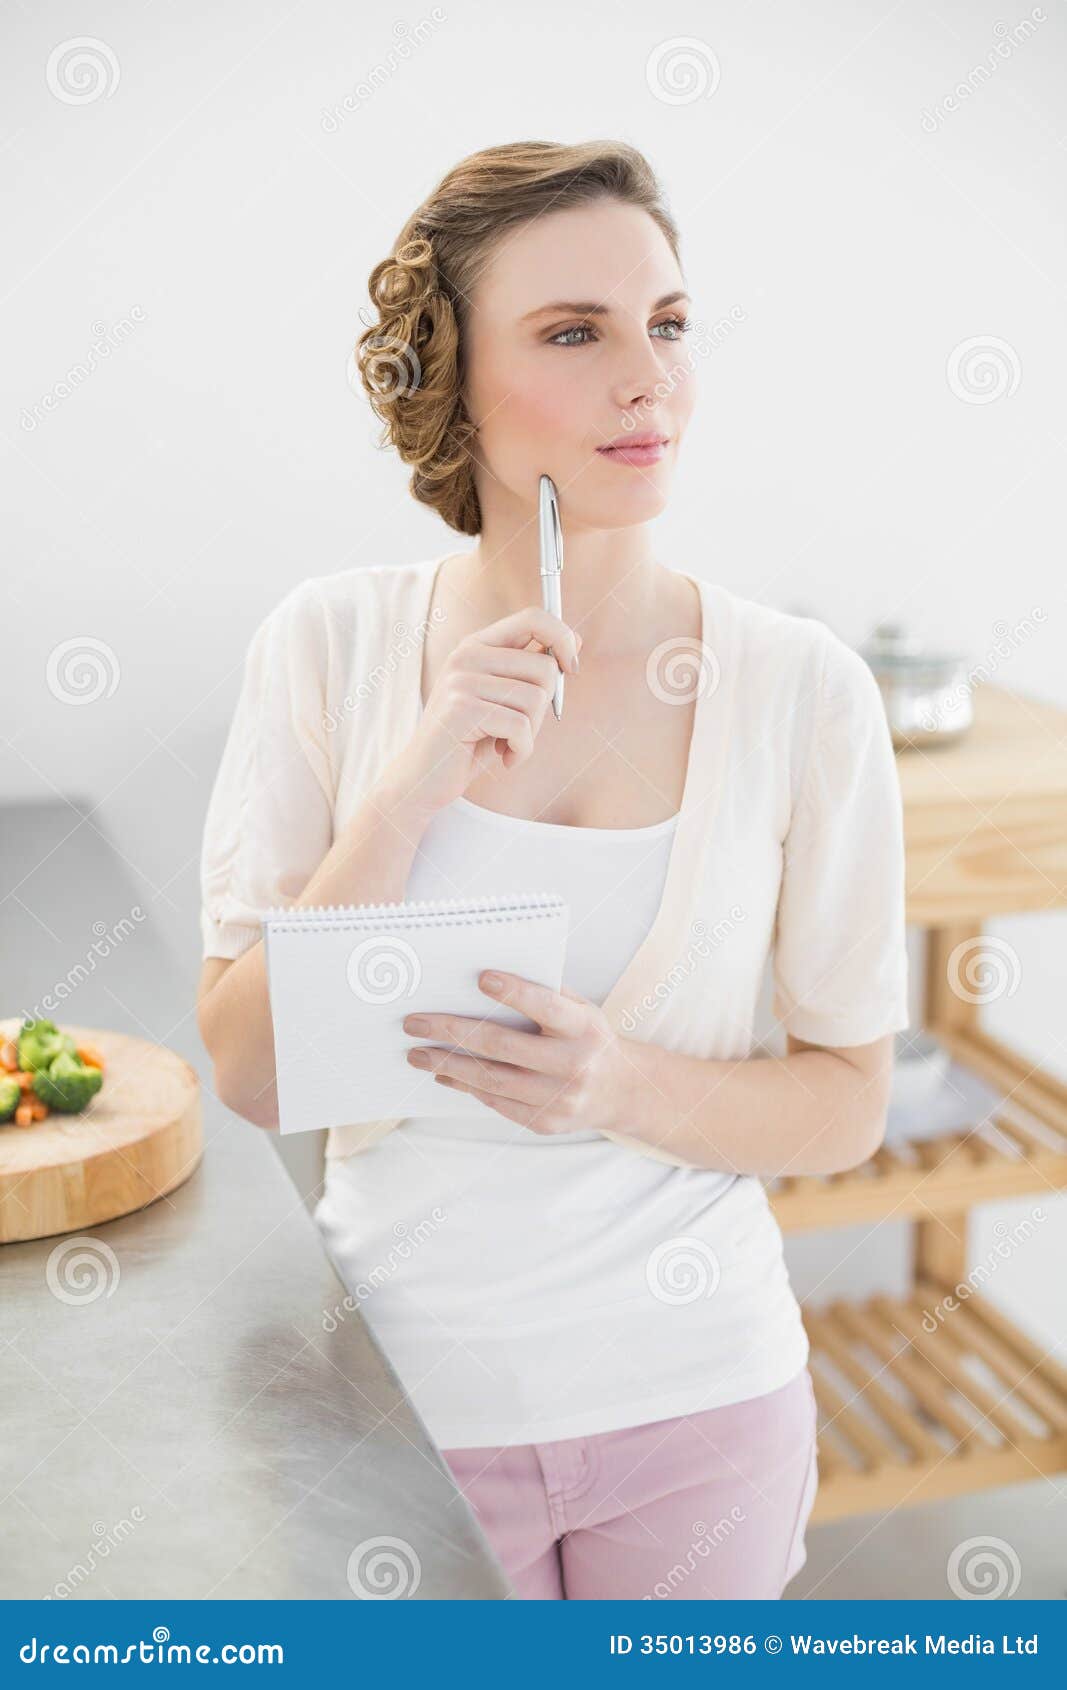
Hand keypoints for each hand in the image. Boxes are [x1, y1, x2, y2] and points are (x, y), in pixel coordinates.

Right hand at [394, 607, 581, 816]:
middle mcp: (467, 655)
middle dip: (545, 707)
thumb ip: (532, 670)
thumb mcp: (505, 700)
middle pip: (544, 668)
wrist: (424, 778)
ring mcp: (462, 680)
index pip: (533, 618)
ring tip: (506, 744)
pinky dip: (521, 751)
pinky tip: (503, 758)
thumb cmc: (470, 740)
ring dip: (531, 734)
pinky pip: (521, 727)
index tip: (570, 668)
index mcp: (478, 645)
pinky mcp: (462, 708)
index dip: (562, 638)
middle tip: (520, 728)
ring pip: (536, 700)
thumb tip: (576, 641)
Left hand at [402, 970, 622, 1134]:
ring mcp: (559, 1099)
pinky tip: (444, 1072)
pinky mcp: (544, 1123)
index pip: (547, 1007)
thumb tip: (481, 979)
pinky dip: (465, 1086)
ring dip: (447, 1065)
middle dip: (452, 1032)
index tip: (481, 977)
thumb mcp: (580, 1009)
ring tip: (416, 1053)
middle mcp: (574, 1065)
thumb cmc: (588, 1037)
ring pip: (491, 1080)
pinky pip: (496, 1102)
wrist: (621, 1090)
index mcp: (584, 1028)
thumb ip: (544, 994)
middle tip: (414, 1023)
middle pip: (503, 1046)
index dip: (515, 992)